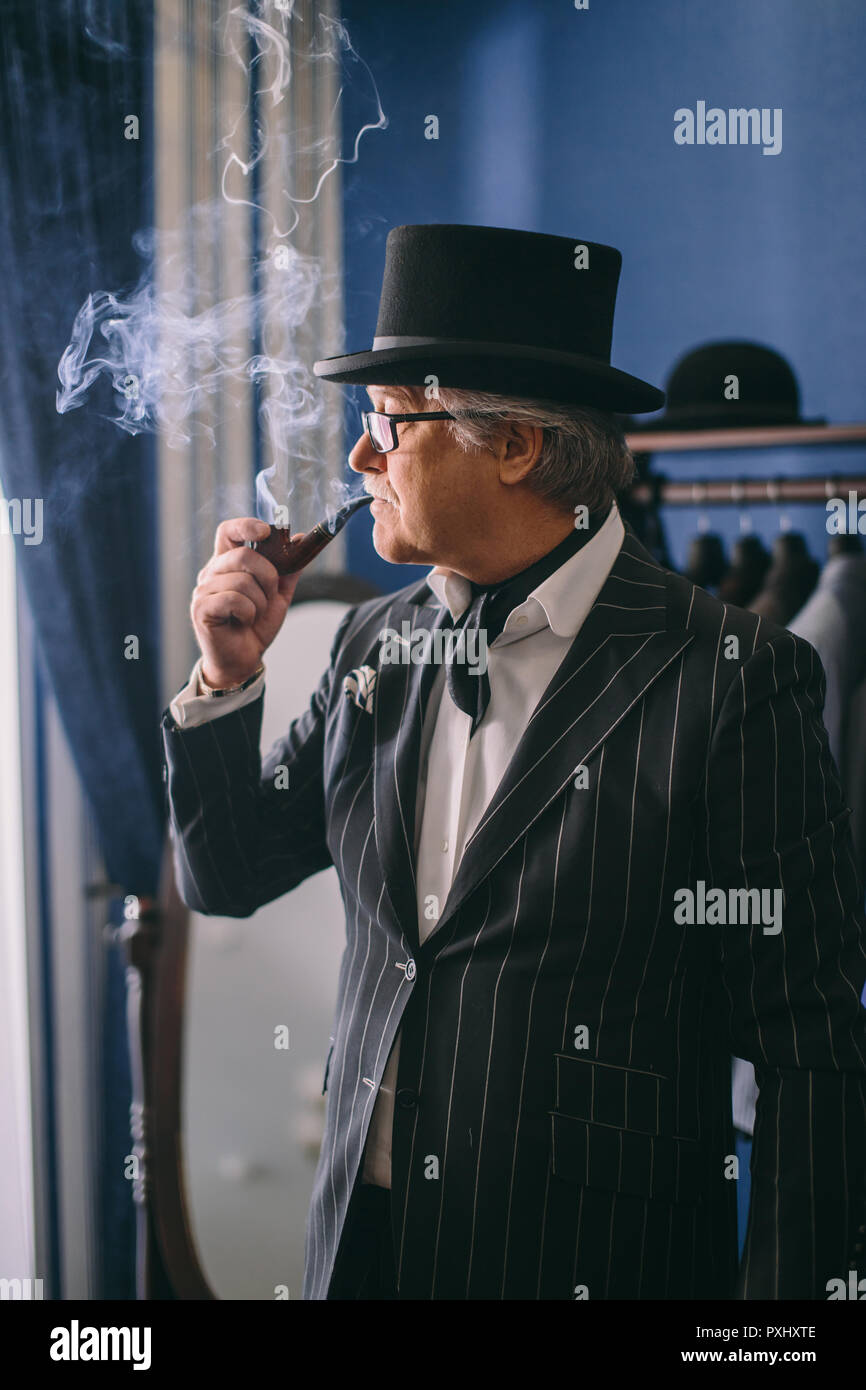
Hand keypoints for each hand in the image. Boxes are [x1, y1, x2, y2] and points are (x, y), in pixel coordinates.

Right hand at [191, 518, 302, 688]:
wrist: (244, 659)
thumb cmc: (256, 626)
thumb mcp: (278, 595)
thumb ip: (288, 569)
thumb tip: (299, 539)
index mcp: (227, 563)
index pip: (228, 531)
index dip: (246, 525)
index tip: (266, 532)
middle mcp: (211, 572)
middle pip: (242, 555)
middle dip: (268, 575)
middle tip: (270, 594)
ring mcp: (203, 590)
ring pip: (241, 581)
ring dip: (259, 601)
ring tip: (253, 614)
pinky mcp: (201, 609)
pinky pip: (233, 599)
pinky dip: (248, 613)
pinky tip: (243, 622)